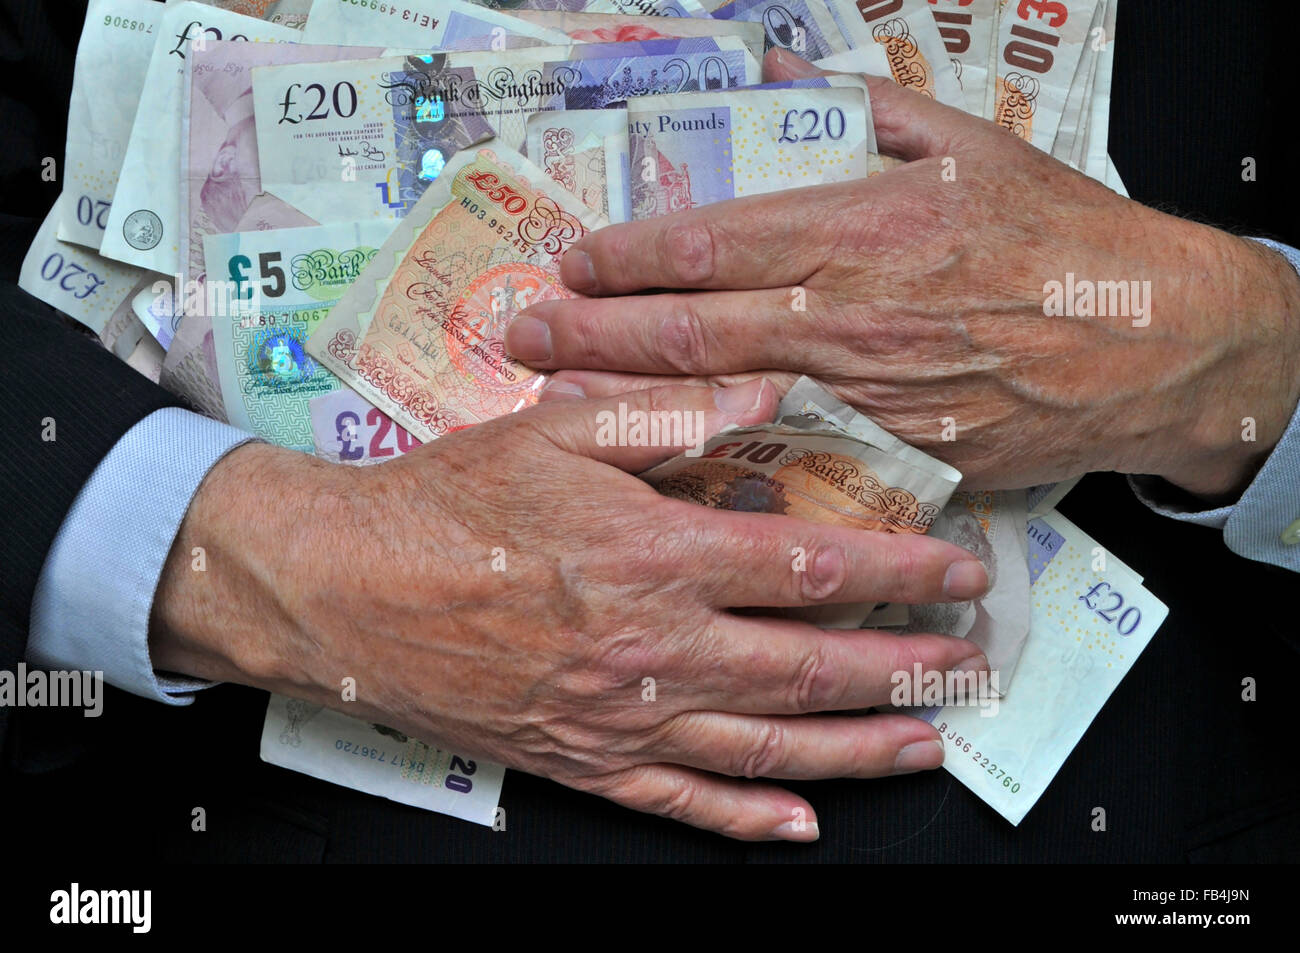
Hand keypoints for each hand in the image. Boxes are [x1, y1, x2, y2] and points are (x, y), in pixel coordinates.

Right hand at [150, 380, 990, 841]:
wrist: (344, 590)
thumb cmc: (444, 506)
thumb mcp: (552, 430)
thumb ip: (667, 410)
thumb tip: (768, 391)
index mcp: (652, 557)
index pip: (808, 570)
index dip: (896, 573)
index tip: (956, 572)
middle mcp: (650, 649)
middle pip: (807, 670)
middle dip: (902, 666)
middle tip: (966, 661)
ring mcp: (619, 718)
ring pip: (765, 749)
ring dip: (857, 749)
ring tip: (926, 742)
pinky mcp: (583, 761)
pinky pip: (681, 805)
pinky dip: (747, 820)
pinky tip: (800, 825)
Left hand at [505, 49, 1299, 499]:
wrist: (1151, 340)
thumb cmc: (1062, 241)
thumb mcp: (972, 149)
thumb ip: (876, 113)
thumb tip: (800, 85)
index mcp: (856, 231)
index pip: (709, 245)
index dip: (626, 256)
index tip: (571, 260)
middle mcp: (844, 317)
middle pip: (687, 330)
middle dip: (590, 332)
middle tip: (520, 333)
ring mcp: (861, 395)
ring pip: (717, 402)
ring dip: (626, 401)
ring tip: (554, 398)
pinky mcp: (887, 454)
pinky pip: (786, 457)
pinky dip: (714, 457)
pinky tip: (659, 462)